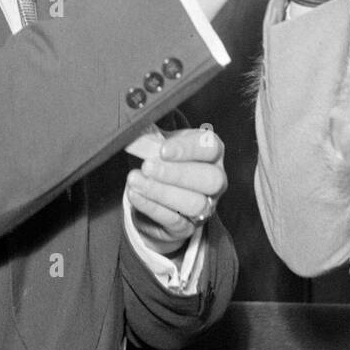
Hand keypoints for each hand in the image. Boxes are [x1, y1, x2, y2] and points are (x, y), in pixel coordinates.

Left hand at [126, 127, 226, 256]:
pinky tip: (134, 194)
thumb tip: (134, 122)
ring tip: (134, 181)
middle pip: (210, 179)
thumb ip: (150, 133)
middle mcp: (216, 180)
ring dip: (161, 192)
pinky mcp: (188, 227)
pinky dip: (152, 207)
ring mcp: (206, 206)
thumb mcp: (160, 143)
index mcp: (212, 153)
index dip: (187, 149)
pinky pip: (175, 220)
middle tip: (147, 167)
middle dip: (177, 173)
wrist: (159, 198)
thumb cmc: (165, 163)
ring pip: (194, 203)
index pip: (210, 148)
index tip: (162, 150)